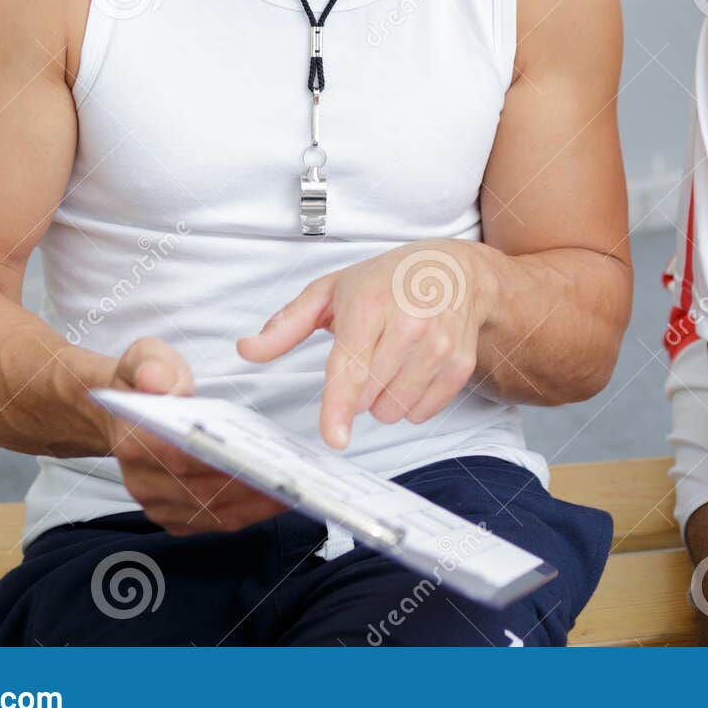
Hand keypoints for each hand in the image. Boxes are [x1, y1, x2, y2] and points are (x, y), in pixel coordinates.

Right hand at [105, 337, 288, 534]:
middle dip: (253, 486)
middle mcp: (143, 481)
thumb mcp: (146, 357)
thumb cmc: (147, 384)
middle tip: (295, 476)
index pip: (181, 458)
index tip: (261, 458)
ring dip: (259, 503)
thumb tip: (156, 380)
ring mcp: (159, 505)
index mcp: (132, 441)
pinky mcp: (176, 518)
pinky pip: (219, 522)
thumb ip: (152, 364)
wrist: (128, 414)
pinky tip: (282, 496)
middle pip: (205, 492)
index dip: (222, 461)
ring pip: (216, 514)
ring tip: (299, 486)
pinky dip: (253, 512)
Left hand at [236, 241, 489, 449]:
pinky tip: (413, 369)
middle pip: (367, 396)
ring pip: (393, 409)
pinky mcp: (459, 365)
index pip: (350, 365)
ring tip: (390, 361)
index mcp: (370, 303)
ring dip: (382, 398)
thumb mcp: (331, 291)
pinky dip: (409, 401)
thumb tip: (248, 349)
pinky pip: (421, 412)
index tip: (334, 436)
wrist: (455, 272)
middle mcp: (409, 324)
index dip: (338, 406)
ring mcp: (439, 346)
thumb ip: (286, 325)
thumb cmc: (387, 281)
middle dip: (356, 390)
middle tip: (367, 355)